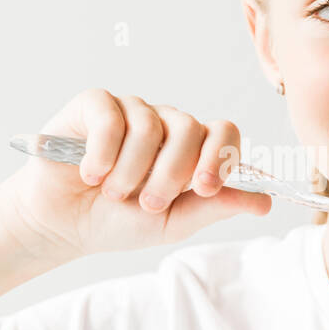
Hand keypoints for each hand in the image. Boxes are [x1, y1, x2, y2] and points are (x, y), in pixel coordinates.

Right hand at [3, 88, 271, 259]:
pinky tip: (89, 173)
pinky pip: (111, 118)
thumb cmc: (118, 221)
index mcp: (191, 149)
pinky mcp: (95, 104)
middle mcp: (165, 124)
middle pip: (191, 129)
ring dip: (131, 171)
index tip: (204, 187)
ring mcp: (131, 110)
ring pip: (150, 127)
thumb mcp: (173, 222)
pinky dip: (102, 154)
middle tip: (148, 203)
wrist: (63, 225)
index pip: (224, 133)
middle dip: (171, 174)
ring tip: (112, 192)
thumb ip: (215, 207)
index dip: (220, 157)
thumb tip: (265, 203)